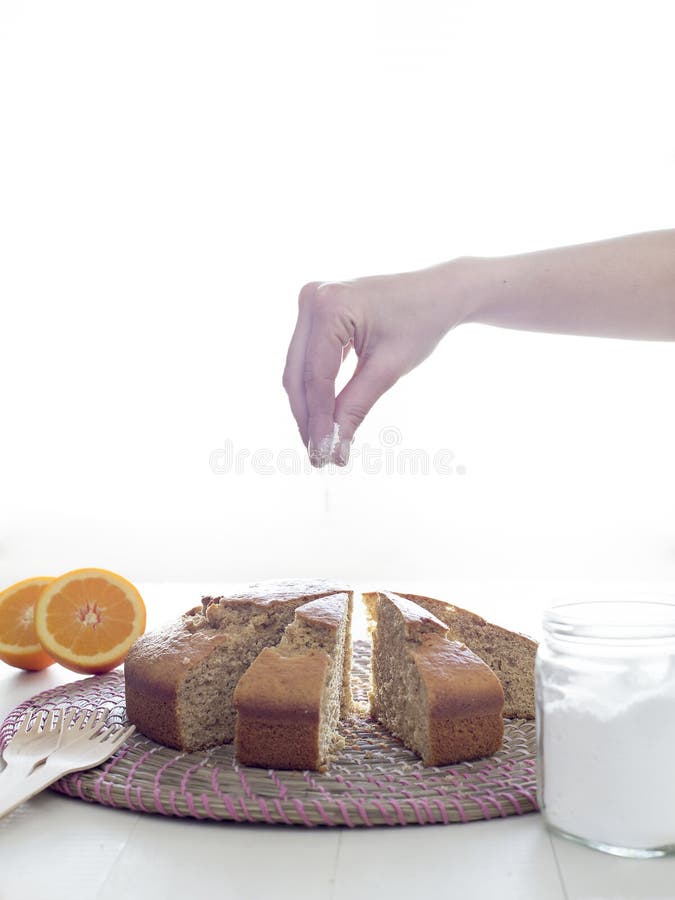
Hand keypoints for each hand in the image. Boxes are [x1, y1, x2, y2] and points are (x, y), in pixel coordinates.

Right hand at [282, 262, 471, 465]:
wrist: (439, 292)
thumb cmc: (421, 323)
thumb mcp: (389, 369)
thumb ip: (355, 407)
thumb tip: (333, 449)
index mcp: (330, 306)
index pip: (317, 377)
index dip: (318, 422)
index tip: (323, 456)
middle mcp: (312, 299)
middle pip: (298, 374)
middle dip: (308, 419)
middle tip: (318, 458)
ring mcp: (310, 303)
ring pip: (298, 370)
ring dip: (308, 408)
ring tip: (321, 445)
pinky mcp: (315, 313)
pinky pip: (307, 359)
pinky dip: (315, 389)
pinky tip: (323, 419)